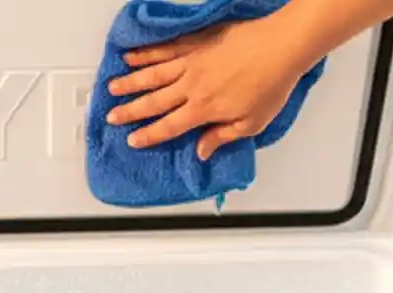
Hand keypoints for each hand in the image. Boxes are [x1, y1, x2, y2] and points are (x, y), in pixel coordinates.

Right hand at [105, 16, 303, 159]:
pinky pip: (164, 49)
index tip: (133, 140)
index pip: (169, 126)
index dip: (148, 135)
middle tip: (112, 117)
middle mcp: (192, 87)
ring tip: (113, 88)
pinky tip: (132, 56)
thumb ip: (222, 137)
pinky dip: (146, 53)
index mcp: (204, 110)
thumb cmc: (271, 85)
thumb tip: (201, 151)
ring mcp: (191, 62)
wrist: (281, 46)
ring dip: (131, 83)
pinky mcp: (195, 42)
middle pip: (154, 102)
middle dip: (131, 111)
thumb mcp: (251, 123)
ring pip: (153, 75)